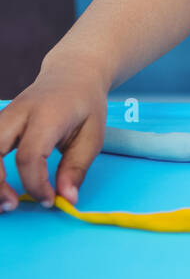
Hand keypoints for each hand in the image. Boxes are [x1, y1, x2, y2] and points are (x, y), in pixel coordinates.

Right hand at [0, 55, 107, 211]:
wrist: (72, 74)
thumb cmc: (84, 105)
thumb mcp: (92, 136)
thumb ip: (77, 168)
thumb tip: (67, 199)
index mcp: (47, 114)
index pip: (30, 154)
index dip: (35, 184)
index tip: (49, 200)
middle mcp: (19, 113)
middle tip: (11, 205)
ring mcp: (5, 116)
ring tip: (2, 201)